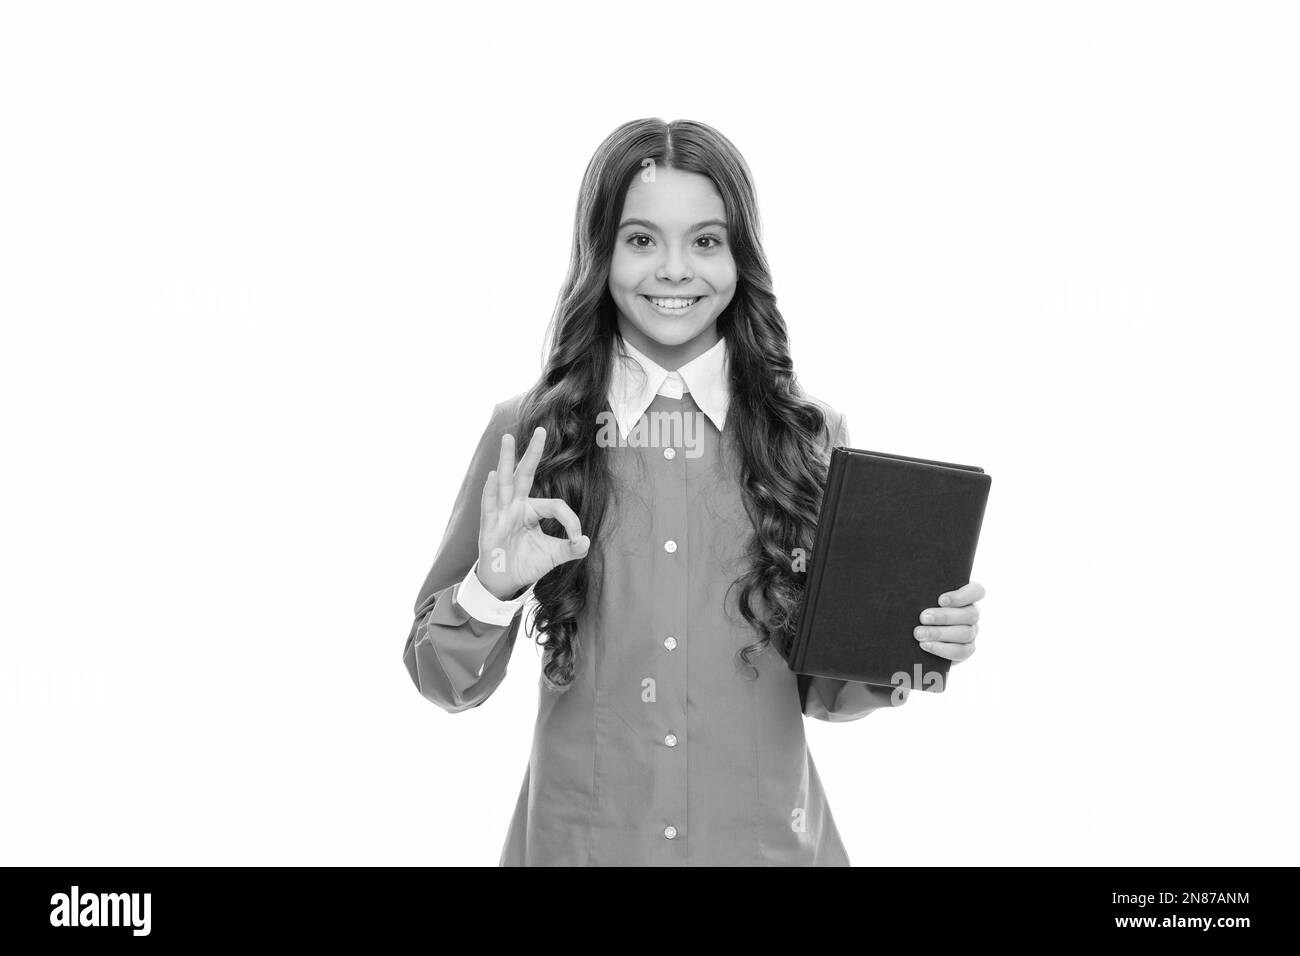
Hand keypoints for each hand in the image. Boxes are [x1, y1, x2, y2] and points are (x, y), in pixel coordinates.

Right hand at [476, 426, 589, 599]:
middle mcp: (516, 506)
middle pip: (525, 474)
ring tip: (508, 438)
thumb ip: (571, 548)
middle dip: (532, 452)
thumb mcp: (553, 556)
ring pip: (505, 482)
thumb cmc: (526, 563)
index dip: (570, 521)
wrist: (505, 583)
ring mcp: (501, 514)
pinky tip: (494, 475)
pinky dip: (491, 490)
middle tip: (541, 430)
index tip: (577, 539)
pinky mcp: (489, 526)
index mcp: (531, 510)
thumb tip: (586, 542)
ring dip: (506, 460)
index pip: (555, 505)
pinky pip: (490, 505)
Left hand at [914, 581, 983, 662]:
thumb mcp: (922, 597)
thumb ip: (924, 591)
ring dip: (940, 633)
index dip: (962, 596)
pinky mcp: (966, 650)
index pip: (977, 591)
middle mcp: (972, 614)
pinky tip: (925, 645)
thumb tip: (906, 581)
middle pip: (970, 614)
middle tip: (922, 617)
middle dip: (944, 617)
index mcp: (966, 597)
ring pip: (965, 633)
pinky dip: (942, 649)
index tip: (941, 600)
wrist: (917, 635)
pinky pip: (961, 651)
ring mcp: (971, 633)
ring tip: (919, 633)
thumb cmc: (918, 608)